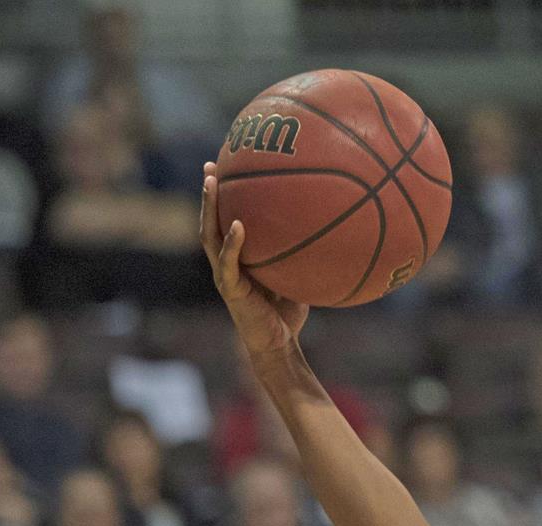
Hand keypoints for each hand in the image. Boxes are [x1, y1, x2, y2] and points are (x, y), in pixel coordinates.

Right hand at [200, 161, 307, 357]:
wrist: (279, 345)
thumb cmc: (289, 314)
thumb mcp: (299, 275)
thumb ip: (304, 253)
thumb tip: (332, 225)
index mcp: (239, 257)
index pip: (227, 219)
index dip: (225, 195)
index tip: (228, 166)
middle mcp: (226, 262)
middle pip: (211, 220)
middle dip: (209, 193)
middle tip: (211, 165)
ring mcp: (225, 274)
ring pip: (209, 235)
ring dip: (209, 209)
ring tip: (212, 183)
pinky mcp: (230, 289)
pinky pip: (228, 262)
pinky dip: (232, 243)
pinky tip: (238, 225)